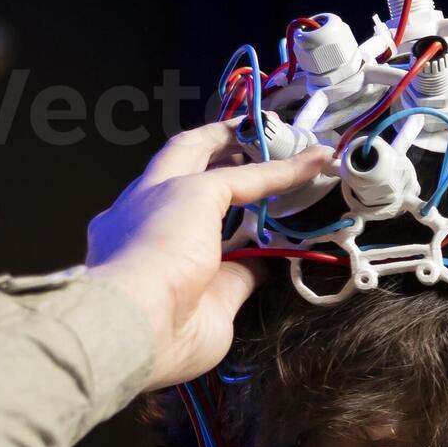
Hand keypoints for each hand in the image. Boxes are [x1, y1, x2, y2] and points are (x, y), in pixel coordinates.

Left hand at [87, 122, 334, 392]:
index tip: (262, 126)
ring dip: (263, 216)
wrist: (144, 320)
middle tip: (287, 160)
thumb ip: (250, 177)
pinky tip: (298, 244)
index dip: (225, 134)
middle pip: (212, 190)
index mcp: (152, 190)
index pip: (191, 150)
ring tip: (300, 197)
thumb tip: (302, 162)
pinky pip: (251, 273)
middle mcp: (170, 224)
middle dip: (246, 173)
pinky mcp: (217, 300)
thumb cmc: (158, 242)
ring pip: (234, 233)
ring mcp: (193, 263)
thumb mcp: (199, 191)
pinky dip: (274, 260)